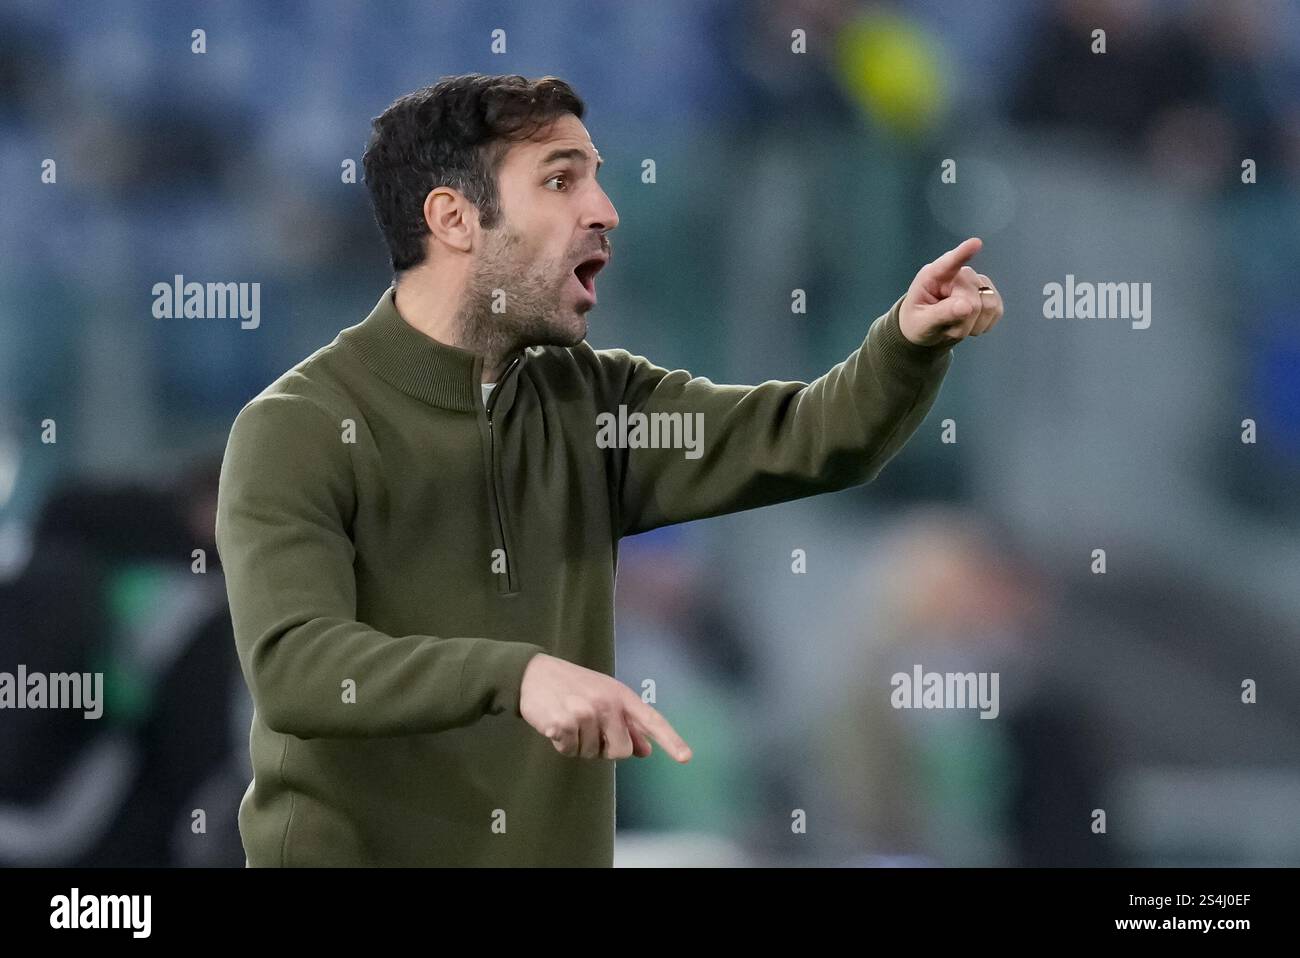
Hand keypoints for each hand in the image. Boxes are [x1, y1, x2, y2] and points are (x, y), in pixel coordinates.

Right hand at [519, 653, 692, 762]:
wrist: (533, 673)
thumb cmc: (573, 686)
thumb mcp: (604, 697)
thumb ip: (626, 723)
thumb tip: (645, 750)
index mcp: (621, 695)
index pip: (651, 720)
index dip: (670, 740)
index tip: (686, 758)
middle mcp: (607, 703)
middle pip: (621, 751)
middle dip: (605, 749)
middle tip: (589, 730)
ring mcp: (585, 712)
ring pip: (591, 754)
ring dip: (579, 745)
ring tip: (569, 720)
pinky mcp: (562, 723)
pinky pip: (569, 751)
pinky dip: (562, 744)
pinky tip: (555, 724)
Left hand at [899, 237, 1003, 346]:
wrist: (927, 329)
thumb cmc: (918, 321)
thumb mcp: (922, 323)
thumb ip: (941, 314)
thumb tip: (966, 307)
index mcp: (933, 276)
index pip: (949, 263)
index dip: (963, 253)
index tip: (975, 243)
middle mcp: (958, 274)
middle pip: (973, 299)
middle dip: (962, 321)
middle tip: (946, 326)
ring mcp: (976, 282)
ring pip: (989, 305)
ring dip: (972, 324)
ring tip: (955, 325)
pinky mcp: (989, 293)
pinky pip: (996, 310)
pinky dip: (983, 324)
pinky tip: (968, 323)